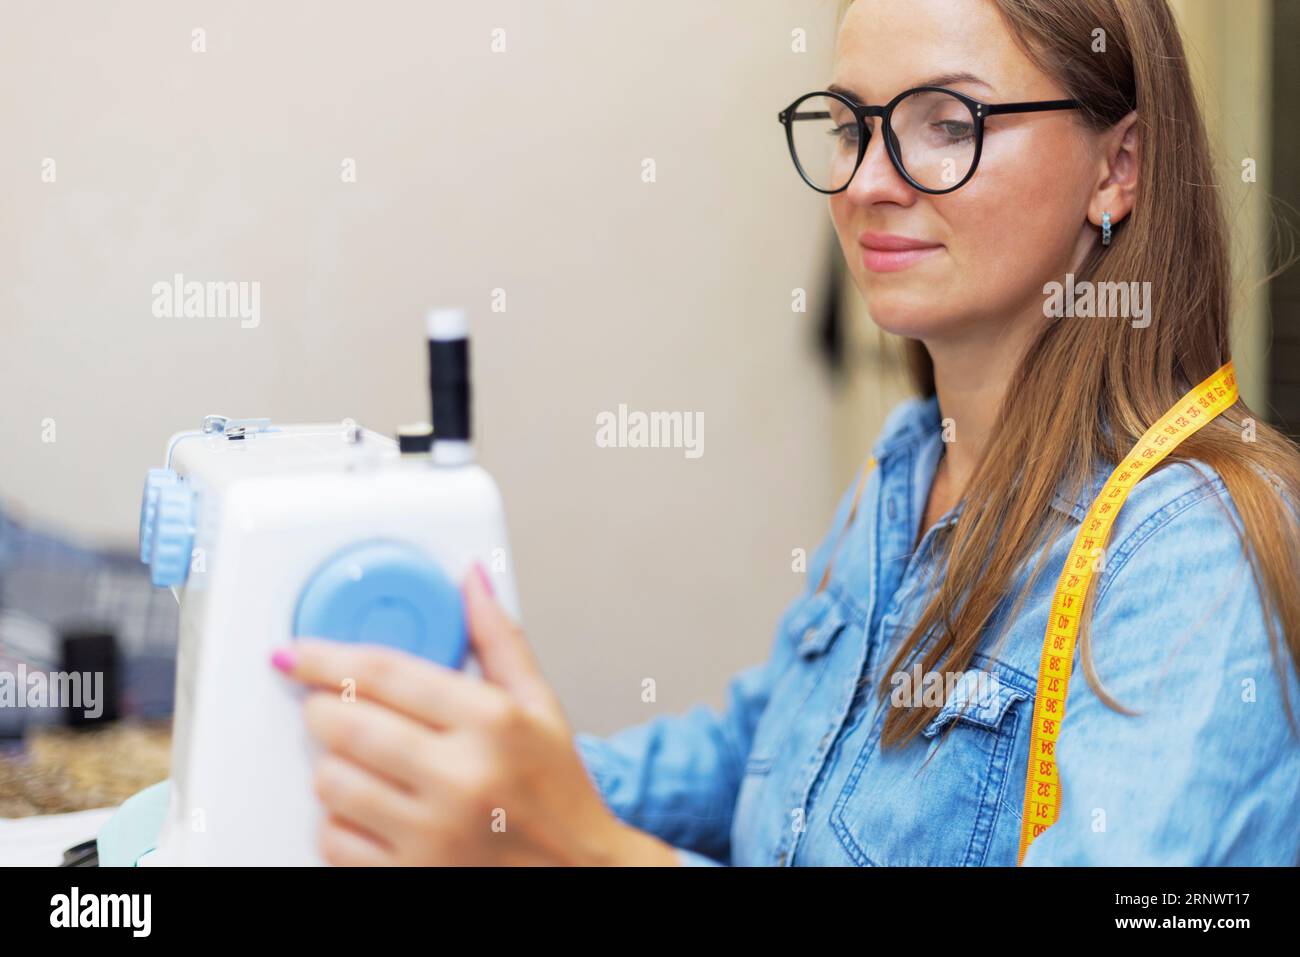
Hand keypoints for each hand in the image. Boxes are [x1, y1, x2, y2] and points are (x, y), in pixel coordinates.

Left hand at [272, 563, 679, 865]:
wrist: (581, 875)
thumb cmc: (559, 794)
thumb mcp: (541, 706)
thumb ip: (499, 638)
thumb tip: (472, 579)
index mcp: (492, 722)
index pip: (385, 672)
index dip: (327, 655)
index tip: (300, 653)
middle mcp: (461, 776)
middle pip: (345, 723)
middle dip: (324, 708)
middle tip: (331, 708)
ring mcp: (432, 832)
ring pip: (330, 781)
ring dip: (332, 767)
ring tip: (363, 763)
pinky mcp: (410, 877)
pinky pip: (334, 840)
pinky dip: (338, 822)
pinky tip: (370, 810)